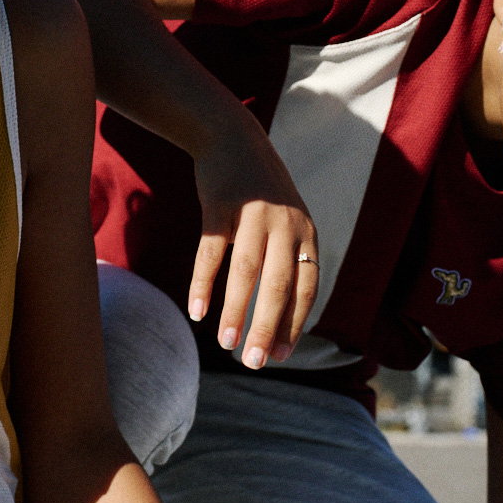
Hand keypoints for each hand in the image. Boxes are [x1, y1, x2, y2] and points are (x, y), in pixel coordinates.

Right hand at [188, 118, 318, 369]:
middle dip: (267, 328)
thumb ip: (288, 263)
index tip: (279, 356)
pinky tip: (197, 312)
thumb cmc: (260, 195)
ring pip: (246, 273)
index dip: (293, 324)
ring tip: (226, 344)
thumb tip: (280, 322)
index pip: (305, 288)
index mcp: (306, 234)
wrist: (233, 139)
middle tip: (254, 363)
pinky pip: (211, 253)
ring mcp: (252, 214)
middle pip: (278, 286)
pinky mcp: (219, 206)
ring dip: (235, 312)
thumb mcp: (287, 222)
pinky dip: (203, 284)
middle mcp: (285, 224)